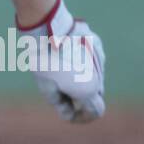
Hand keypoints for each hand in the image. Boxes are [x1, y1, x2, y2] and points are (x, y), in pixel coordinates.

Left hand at [17, 0, 105, 123]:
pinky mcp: (96, 43)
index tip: (71, 114)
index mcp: (89, 90)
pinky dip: (83, 60)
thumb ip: (60, 104)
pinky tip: (67, 53)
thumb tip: (68, 111)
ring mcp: (100, 57)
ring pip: (94, 74)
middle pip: (94, 92)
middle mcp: (100, 75)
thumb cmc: (43, 59)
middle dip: (80, 95)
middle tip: (60, 89)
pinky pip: (93, 57)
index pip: (96, 111)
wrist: (46, 27)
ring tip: (60, 67)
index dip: (83, 117)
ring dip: (83, 76)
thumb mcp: (46, 87)